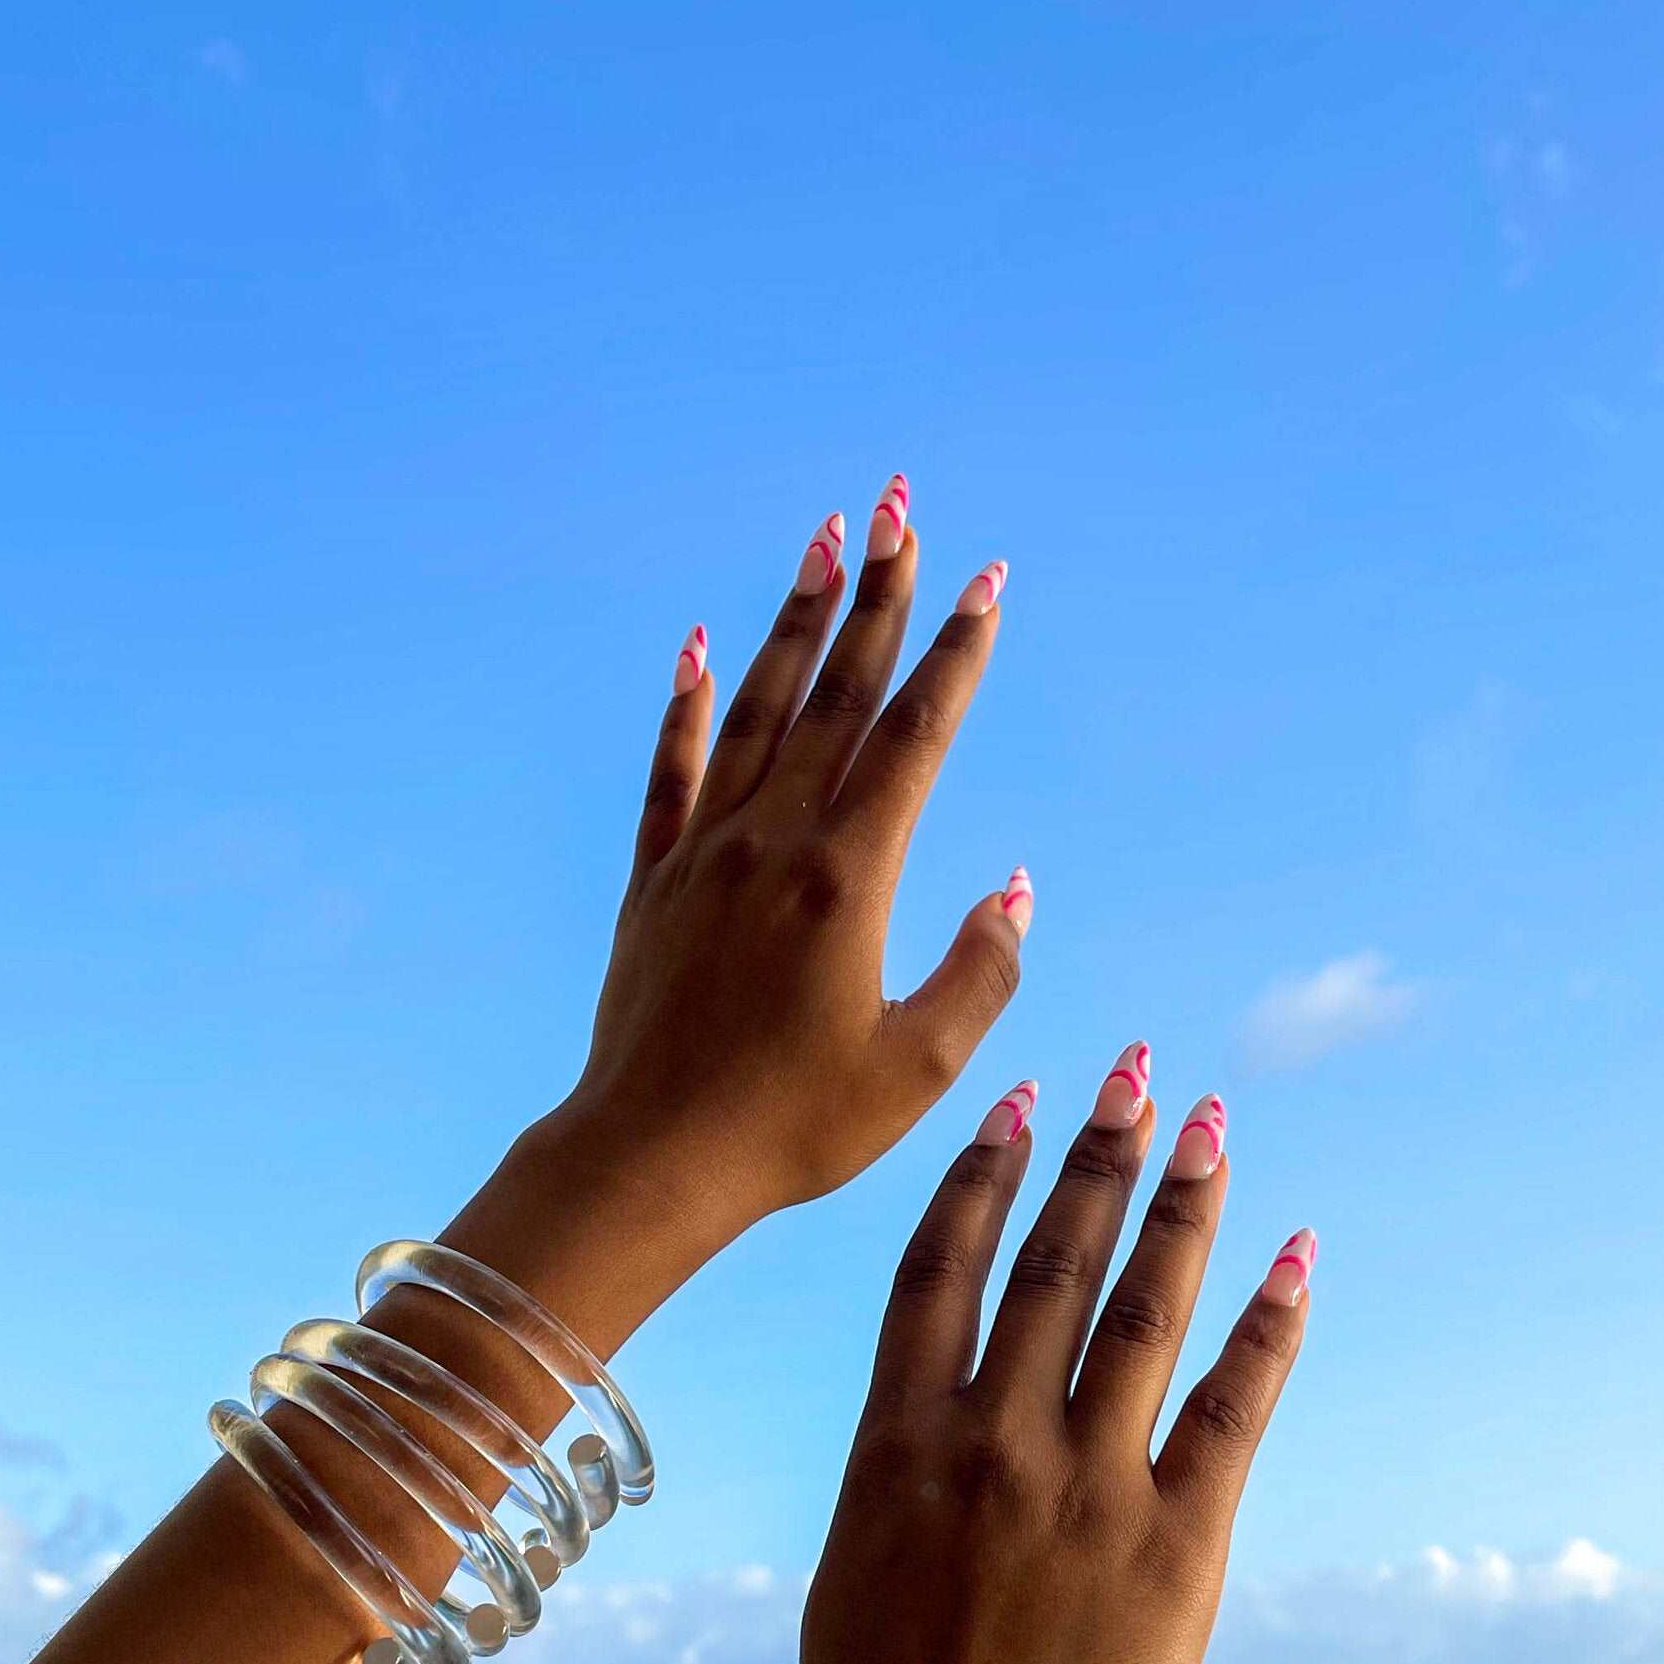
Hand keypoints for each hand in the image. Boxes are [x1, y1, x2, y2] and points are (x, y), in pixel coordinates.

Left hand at [551, 481, 1024, 1265]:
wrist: (651, 1158)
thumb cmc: (794, 1128)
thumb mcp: (916, 1067)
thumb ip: (980, 972)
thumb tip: (1012, 888)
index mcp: (848, 879)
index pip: (914, 736)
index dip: (954, 653)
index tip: (985, 578)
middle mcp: (773, 844)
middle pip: (835, 695)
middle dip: (875, 594)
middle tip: (900, 505)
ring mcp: (705, 856)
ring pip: (757, 711)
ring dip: (795, 623)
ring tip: (824, 539)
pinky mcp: (653, 886)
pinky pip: (673, 773)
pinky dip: (688, 708)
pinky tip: (697, 649)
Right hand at [800, 1049, 1312, 1663]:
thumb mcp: (852, 1587)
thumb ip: (892, 1487)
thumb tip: (924, 1430)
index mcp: (893, 1448)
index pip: (940, 1269)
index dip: (983, 1173)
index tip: (1017, 1100)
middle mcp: (990, 1444)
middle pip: (1051, 1261)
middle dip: (1096, 1154)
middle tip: (1134, 1069)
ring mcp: (1086, 1490)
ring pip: (1142, 1308)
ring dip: (1181, 1205)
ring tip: (1209, 1125)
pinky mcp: (1176, 1550)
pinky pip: (1233, 1408)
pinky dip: (1269, 1325)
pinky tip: (1297, 1257)